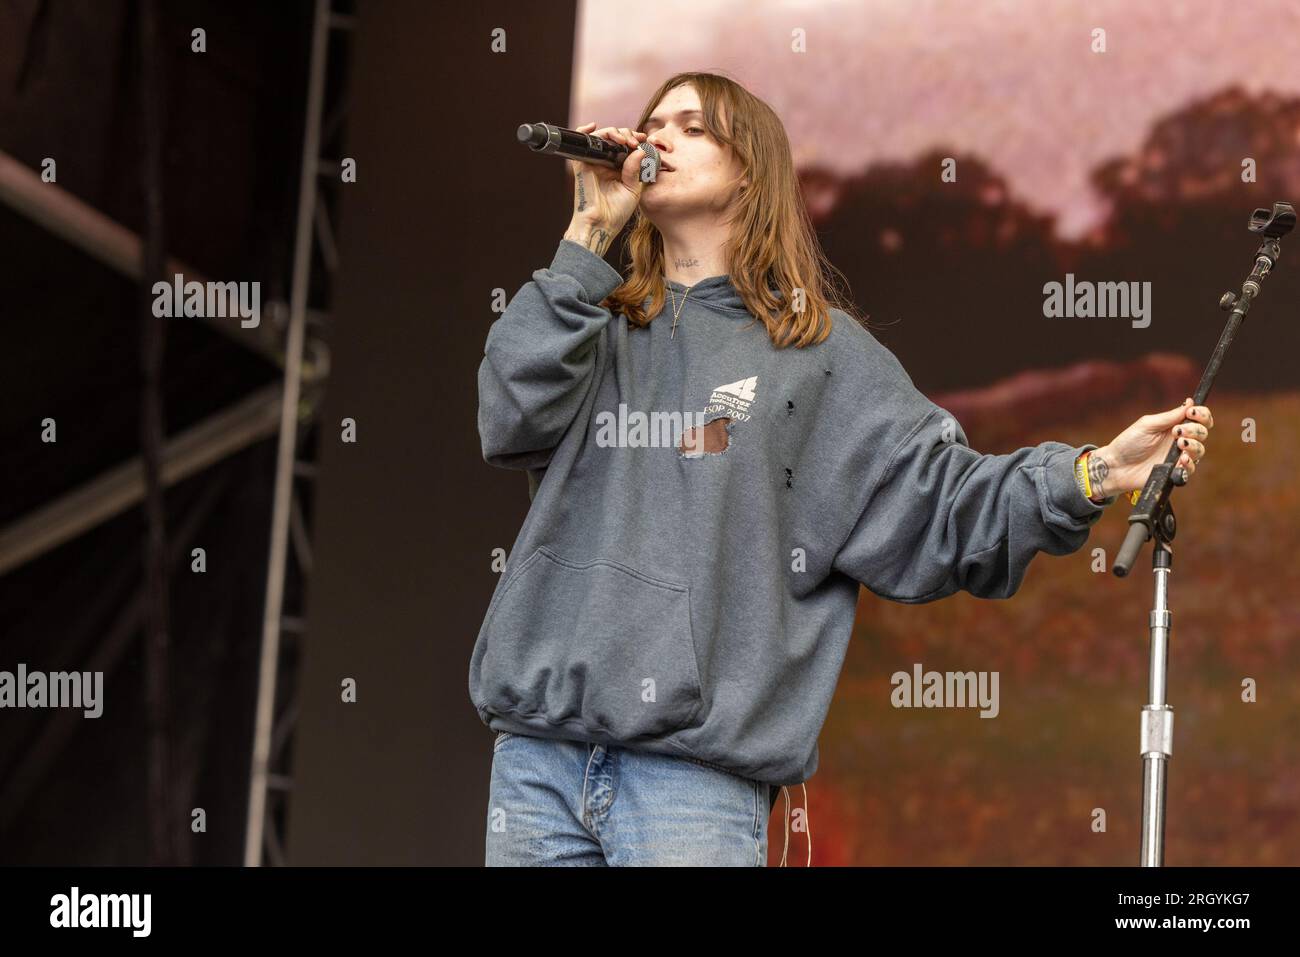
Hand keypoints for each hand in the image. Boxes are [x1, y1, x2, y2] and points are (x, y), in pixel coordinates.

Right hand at [564, 122, 649, 255]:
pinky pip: (581, 142)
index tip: (645, 139)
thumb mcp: (634, 189)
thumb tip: (640, 149)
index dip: (635, 138)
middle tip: (635, 141)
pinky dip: (584, 130)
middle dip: (627, 134)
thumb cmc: (617, 211)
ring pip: (601, 136)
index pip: (627, 145)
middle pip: (615, 138)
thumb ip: (636, 169)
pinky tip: (593, 126)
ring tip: (624, 139)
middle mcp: (606, 162)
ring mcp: (594, 162)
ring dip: (614, 132)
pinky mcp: (582, 163)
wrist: (601, 224)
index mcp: (620, 168)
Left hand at [1085, 398, 1212, 499]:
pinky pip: (1191, 469)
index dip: (1202, 414)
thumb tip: (1190, 402)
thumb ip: (1170, 416)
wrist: (1116, 465)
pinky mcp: (1175, 472)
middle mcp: (1180, 441)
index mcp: (1174, 426)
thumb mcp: (1147, 425)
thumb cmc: (1128, 443)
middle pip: (1202, 433)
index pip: (1199, 418)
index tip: (1192, 413)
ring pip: (1200, 450)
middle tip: (1176, 432)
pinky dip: (1189, 463)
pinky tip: (1181, 459)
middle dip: (1194, 429)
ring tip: (1179, 444)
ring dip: (1193, 445)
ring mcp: (1178, 457)